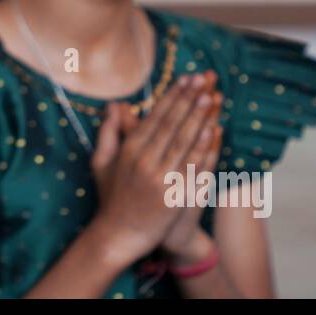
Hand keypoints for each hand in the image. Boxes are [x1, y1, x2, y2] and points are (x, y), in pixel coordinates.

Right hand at [86, 71, 221, 268]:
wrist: (118, 236)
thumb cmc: (110, 197)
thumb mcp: (101, 162)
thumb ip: (109, 132)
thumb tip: (114, 105)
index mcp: (129, 151)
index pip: (155, 117)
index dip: (173, 96)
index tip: (187, 78)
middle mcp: (145, 161)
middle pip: (173, 124)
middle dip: (190, 99)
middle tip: (205, 78)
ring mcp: (161, 179)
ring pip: (185, 141)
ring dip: (200, 117)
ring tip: (212, 96)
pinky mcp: (176, 195)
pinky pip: (194, 166)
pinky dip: (205, 146)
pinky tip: (214, 130)